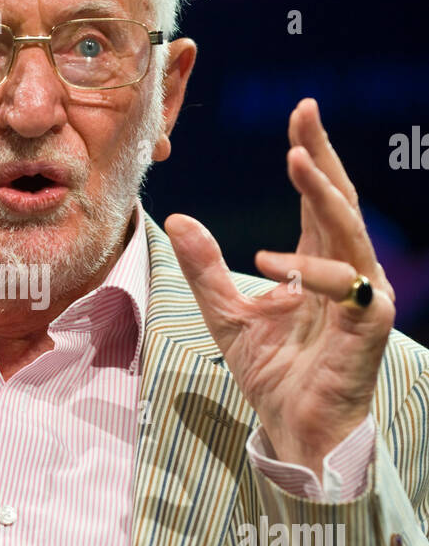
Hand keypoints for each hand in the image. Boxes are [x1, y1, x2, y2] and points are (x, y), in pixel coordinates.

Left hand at [164, 98, 395, 476]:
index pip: (317, 198)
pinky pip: (344, 287)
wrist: (297, 432)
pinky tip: (271, 266)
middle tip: (305, 114)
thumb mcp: (226, 315)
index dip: (310, 154)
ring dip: (323, 194)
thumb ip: (206, 269)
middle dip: (323, 154)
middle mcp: (346, 270)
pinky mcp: (367, 324)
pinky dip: (309, 273)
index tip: (299, 114)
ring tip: (297, 161)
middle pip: (339, 199)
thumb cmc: (275, 374)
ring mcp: (362, 295)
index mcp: (317, 262)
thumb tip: (178, 218)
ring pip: (348, 231)